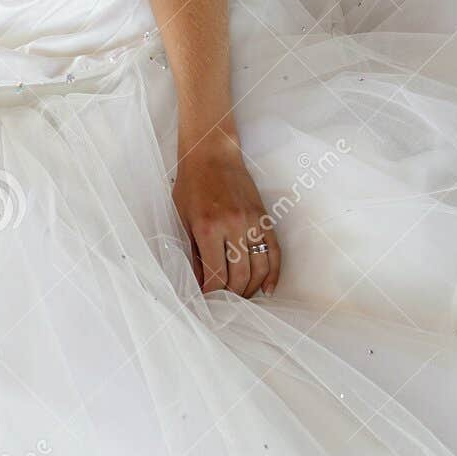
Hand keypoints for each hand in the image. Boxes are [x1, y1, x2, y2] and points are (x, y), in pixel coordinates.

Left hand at [172, 135, 280, 297]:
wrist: (211, 153)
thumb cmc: (191, 183)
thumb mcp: (183, 218)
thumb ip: (192, 251)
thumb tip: (199, 281)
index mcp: (208, 229)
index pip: (215, 276)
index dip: (211, 294)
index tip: (206, 300)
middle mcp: (233, 227)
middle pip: (239, 277)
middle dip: (231, 295)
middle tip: (223, 302)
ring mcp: (252, 222)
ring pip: (259, 268)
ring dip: (251, 288)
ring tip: (242, 297)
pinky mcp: (264, 218)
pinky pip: (274, 251)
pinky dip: (273, 273)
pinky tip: (268, 288)